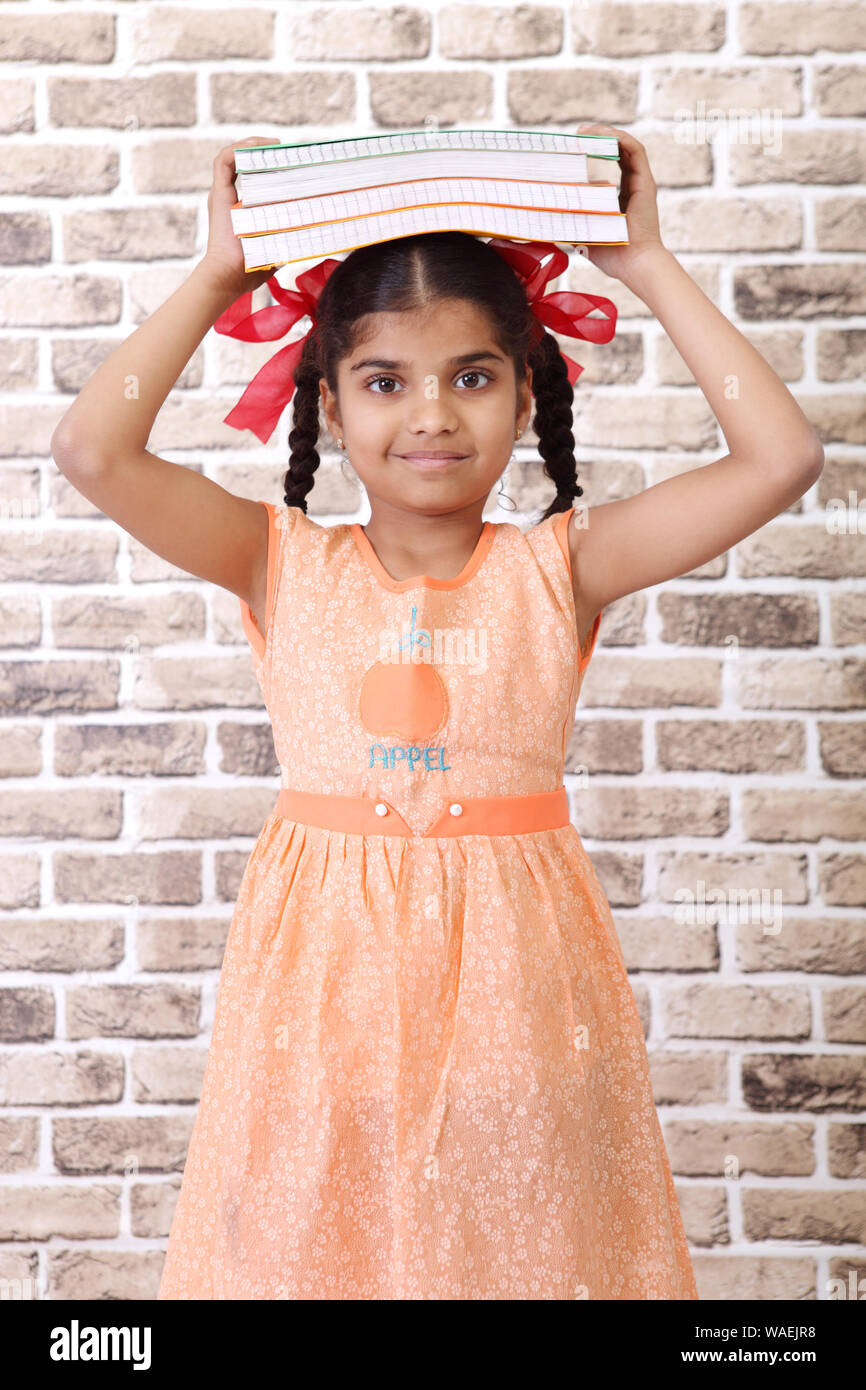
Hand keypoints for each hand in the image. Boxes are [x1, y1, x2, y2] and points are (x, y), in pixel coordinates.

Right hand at [200, 136, 281, 297]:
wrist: (230, 276)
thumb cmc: (251, 268)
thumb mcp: (278, 245)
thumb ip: (290, 234)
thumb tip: (315, 230)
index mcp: (242, 208)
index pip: (253, 178)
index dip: (269, 166)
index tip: (291, 162)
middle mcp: (230, 197)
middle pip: (244, 163)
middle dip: (263, 151)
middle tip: (287, 150)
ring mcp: (223, 194)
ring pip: (231, 157)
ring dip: (251, 144)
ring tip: (273, 143)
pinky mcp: (218, 194)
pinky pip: (223, 161)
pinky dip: (237, 149)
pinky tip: (255, 146)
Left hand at [577, 124, 665, 281]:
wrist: (635, 265)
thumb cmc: (612, 255)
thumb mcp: (583, 235)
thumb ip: (570, 223)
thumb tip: (545, 219)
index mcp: (620, 199)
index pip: (607, 167)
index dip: (592, 154)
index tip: (573, 148)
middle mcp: (632, 187)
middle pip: (617, 153)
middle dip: (598, 138)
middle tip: (577, 134)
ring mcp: (641, 183)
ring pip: (627, 147)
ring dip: (608, 133)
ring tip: (588, 130)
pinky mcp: (646, 182)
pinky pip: (636, 151)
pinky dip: (622, 138)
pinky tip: (605, 134)